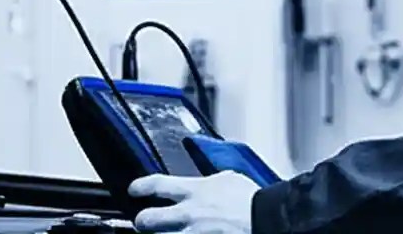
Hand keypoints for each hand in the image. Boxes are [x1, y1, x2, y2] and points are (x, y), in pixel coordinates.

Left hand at [129, 170, 257, 232]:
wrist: (268, 218)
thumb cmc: (252, 200)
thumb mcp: (228, 180)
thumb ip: (209, 182)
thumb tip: (202, 181)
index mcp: (195, 191)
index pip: (156, 184)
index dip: (140, 187)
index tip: (134, 190)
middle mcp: (188, 214)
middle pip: (146, 219)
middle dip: (142, 222)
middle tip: (144, 222)